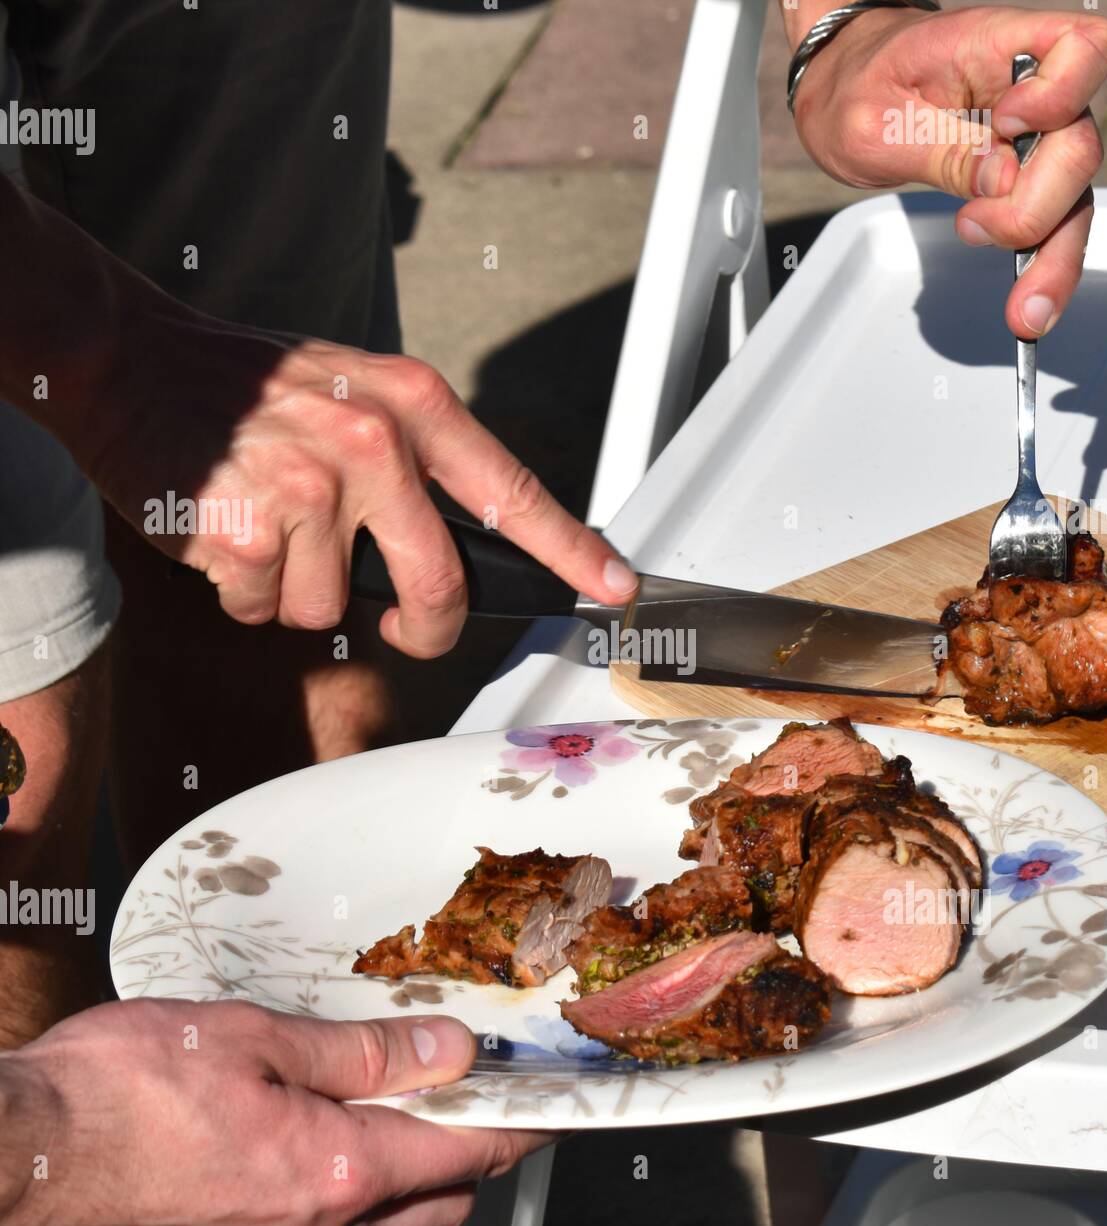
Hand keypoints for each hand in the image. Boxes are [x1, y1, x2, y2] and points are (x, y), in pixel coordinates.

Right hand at [0, 999, 547, 1225]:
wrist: (10, 1166)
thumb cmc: (113, 1097)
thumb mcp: (251, 1040)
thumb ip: (361, 1053)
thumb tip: (448, 1053)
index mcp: (335, 1169)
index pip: (468, 1152)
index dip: (520, 1123)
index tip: (553, 1101)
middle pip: (441, 1197)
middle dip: (478, 1149)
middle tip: (483, 1092)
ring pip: (387, 1220)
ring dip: (421, 1173)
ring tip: (413, 1109)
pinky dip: (360, 1191)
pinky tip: (332, 1143)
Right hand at [80, 307, 637, 657]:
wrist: (129, 356)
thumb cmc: (249, 384)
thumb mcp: (353, 387)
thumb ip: (412, 457)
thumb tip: (459, 547)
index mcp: (412, 404)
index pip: (511, 490)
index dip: (571, 549)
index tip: (615, 587)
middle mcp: (372, 443)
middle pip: (438, 586)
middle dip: (426, 626)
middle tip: (405, 626)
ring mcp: (308, 486)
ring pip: (334, 609)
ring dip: (301, 591)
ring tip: (268, 528)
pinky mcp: (244, 528)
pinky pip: (266, 608)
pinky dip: (245, 590)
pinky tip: (227, 532)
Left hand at [786, 3, 1106, 336]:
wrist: (847, 91)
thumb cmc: (859, 88)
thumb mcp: (877, 123)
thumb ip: (943, 150)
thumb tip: (1003, 181)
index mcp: (996, 46)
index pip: (1081, 47)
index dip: (1061, 92)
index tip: (1007, 126)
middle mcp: (1031, 90)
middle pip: (1079, 145)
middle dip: (1039, 204)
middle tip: (973, 229)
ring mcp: (1035, 136)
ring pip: (1074, 196)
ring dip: (1053, 257)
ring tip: (1023, 311)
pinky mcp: (1026, 175)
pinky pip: (1052, 219)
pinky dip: (1044, 264)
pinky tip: (1029, 305)